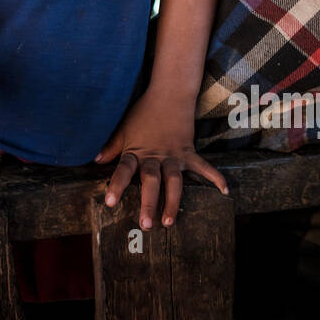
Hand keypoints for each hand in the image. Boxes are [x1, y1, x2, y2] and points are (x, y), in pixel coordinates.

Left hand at [95, 89, 227, 228]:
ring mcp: (173, 156)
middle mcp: (155, 156)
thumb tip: (95, 161)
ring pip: (174, 181)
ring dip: (172, 202)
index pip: (123, 170)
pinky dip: (215, 178)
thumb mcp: (123, 129)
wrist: (168, 94)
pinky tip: (224, 192)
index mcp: (136, 151)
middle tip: (145, 225)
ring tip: (169, 221)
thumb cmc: (143, 113)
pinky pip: (203, 167)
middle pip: (151, 181)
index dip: (116, 185)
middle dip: (149, 203)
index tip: (110, 203)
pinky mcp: (189, 153)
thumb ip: (111, 147)